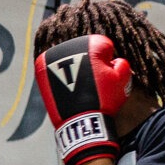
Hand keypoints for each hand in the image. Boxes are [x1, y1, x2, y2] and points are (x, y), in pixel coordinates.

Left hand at [33, 34, 132, 164]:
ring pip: (67, 58)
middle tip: (90, 82)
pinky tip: (65, 85)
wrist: (80, 121)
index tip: (104, 75)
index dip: (107, 62)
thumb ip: (121, 63)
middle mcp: (70, 47)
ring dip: (72, 67)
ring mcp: (54, 57)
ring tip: (77, 86)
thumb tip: (111, 61)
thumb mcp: (123, 80)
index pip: (103, 46)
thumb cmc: (104, 101)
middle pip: (83, 51)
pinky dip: (57, 74)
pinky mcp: (41, 69)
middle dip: (88, 63)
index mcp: (92, 44)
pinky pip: (52, 67)